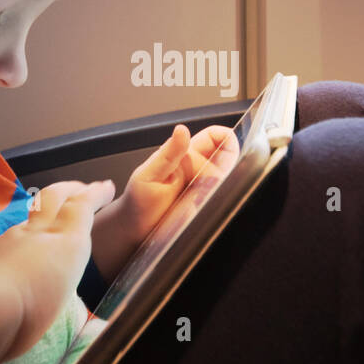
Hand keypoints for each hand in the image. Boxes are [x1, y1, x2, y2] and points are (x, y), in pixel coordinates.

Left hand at [0, 178, 115, 359]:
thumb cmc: (27, 316)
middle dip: (70, 188)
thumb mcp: (58, 310)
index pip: (82, 207)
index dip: (95, 194)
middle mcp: (37, 234)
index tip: (105, 186)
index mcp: (66, 245)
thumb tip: (65, 305)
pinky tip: (16, 254)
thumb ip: (61, 297)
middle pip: (54, 196)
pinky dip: (18, 240)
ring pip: (29, 218)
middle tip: (80, 189)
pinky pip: (7, 239)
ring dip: (42, 214)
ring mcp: (8, 239)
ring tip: (49, 223)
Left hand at [118, 123, 240, 246]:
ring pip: (230, 183)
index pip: (216, 137)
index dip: (227, 139)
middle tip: (209, 185)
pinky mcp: (208, 209)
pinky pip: (224, 204)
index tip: (228, 152)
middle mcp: (200, 171)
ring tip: (200, 201)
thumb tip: (181, 130)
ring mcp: (206, 191)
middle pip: (230, 161)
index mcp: (186, 156)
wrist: (134, 234)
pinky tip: (204, 212)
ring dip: (224, 190)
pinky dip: (222, 206)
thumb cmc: (136, 204)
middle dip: (228, 170)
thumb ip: (167, 154)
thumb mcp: (148, 176)